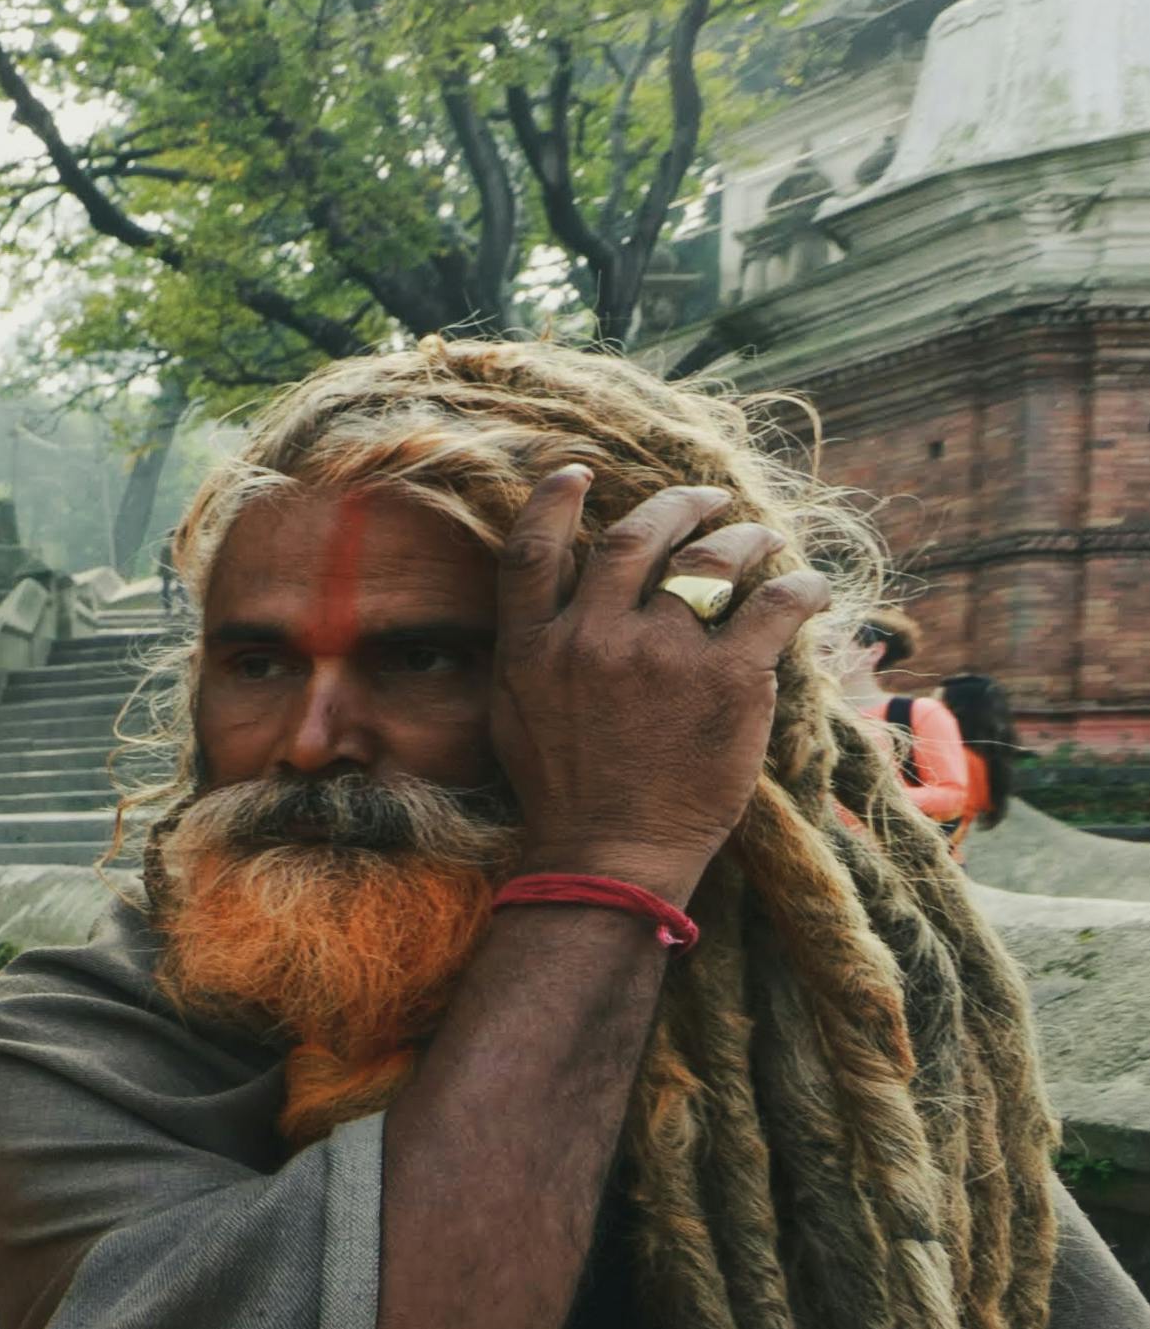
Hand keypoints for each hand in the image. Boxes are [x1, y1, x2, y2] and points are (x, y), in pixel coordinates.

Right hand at [486, 472, 827, 898]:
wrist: (611, 854)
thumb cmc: (564, 793)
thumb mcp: (517, 714)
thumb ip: (535, 653)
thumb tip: (560, 606)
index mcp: (534, 648)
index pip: (534, 550)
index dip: (554, 501)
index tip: (578, 473)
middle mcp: (593, 638)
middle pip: (634, 537)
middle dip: (676, 506)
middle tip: (706, 499)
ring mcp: (662, 656)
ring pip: (712, 560)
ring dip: (745, 539)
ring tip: (763, 539)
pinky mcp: (729, 680)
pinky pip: (777, 606)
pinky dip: (801, 588)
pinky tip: (811, 589)